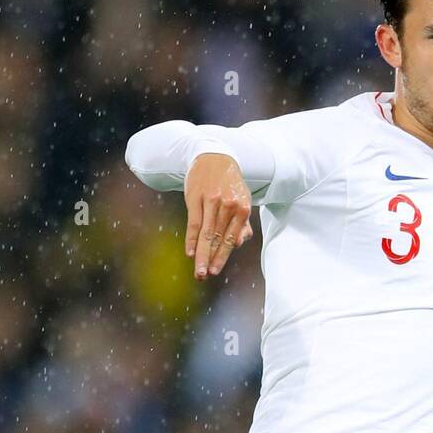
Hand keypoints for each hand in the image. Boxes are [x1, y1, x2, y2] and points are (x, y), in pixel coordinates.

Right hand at [185, 153, 253, 278]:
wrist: (214, 156)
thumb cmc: (229, 183)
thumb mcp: (242, 200)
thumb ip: (242, 223)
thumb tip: (239, 243)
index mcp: (243, 208)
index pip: (231, 238)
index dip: (222, 256)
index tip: (215, 271)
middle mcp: (229, 205)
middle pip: (218, 239)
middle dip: (210, 260)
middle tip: (203, 276)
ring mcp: (212, 201)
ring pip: (206, 233)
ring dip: (200, 254)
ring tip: (198, 270)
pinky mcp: (196, 197)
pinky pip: (193, 222)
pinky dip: (191, 239)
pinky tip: (189, 252)